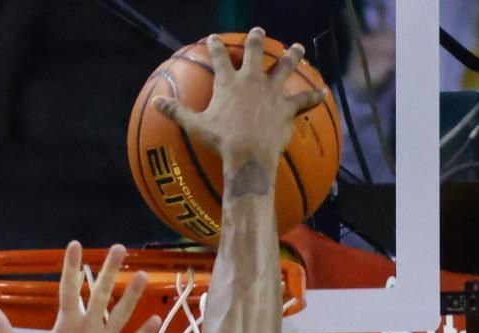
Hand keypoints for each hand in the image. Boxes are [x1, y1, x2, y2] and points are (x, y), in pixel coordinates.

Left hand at [0, 243, 162, 332]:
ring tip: (142, 275)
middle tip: (119, 248)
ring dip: (131, 297)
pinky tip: (155, 319)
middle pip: (100, 295)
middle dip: (109, 272)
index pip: (69, 290)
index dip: (72, 268)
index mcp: (65, 325)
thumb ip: (3, 326)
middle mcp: (86, 331)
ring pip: (120, 316)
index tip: (75, 244)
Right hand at [153, 29, 328, 168]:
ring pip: (284, 67)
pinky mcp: (287, 107)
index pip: (219, 57)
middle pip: (254, 52)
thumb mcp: (194, 126)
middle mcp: (251, 80)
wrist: (248, 155)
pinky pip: (304, 100)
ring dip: (292, 56)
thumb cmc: (221, 141)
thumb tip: (155, 103)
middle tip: (258, 32)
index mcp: (228, 82)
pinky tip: (323, 93)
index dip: (216, 46)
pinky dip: (314, 97)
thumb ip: (176, 112)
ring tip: (298, 48)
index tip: (215, 38)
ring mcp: (271, 91)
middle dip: (256, 39)